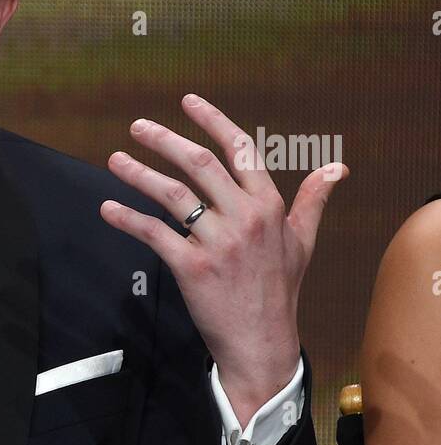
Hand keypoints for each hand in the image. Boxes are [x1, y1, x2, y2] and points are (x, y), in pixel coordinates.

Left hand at [99, 93, 346, 424]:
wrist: (262, 342)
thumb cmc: (280, 291)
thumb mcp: (303, 242)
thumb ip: (312, 200)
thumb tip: (336, 168)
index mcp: (269, 206)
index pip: (240, 150)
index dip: (212, 122)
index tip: (188, 102)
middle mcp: (245, 218)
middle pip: (200, 164)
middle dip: (165, 140)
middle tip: (138, 127)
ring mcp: (218, 243)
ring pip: (173, 195)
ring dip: (139, 174)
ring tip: (115, 160)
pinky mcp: (193, 268)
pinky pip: (154, 234)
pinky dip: (128, 219)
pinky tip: (108, 209)